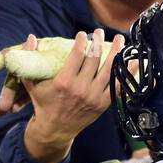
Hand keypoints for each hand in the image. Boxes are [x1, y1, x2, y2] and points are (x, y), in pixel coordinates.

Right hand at [19, 30, 124, 162]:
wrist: (55, 130)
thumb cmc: (43, 104)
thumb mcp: (32, 84)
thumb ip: (31, 60)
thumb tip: (30, 38)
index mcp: (63, 82)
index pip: (77, 56)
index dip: (81, 42)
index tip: (83, 34)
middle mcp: (80, 89)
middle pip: (94, 59)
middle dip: (98, 42)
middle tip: (100, 32)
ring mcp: (94, 97)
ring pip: (109, 70)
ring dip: (116, 52)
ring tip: (119, 39)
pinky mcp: (102, 104)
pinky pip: (118, 86)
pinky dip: (126, 73)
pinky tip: (132, 61)